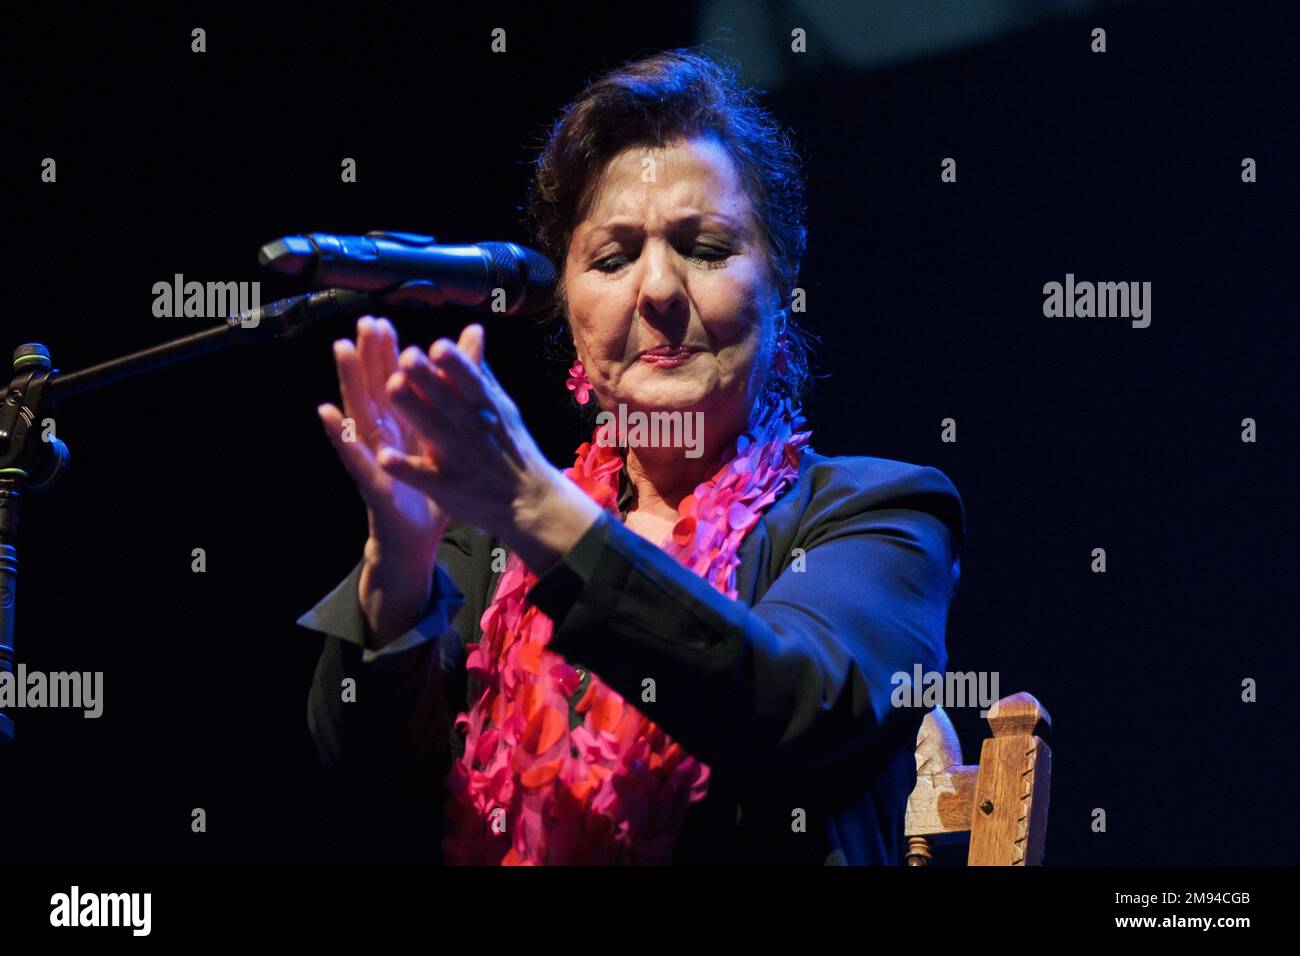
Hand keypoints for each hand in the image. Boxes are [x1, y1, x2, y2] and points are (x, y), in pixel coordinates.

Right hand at [316, 316, 450, 566]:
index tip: (383, 321)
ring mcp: (372, 455)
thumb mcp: (442, 440)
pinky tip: (327, 413)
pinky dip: (340, 434)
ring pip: (359, 412)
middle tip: (365, 323)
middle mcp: (382, 436)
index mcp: (400, 424)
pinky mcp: (371, 481)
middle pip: (373, 389)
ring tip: (341, 350)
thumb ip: (452, 401)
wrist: (417, 537)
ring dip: (349, 381)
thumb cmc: (429, 486)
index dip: (387, 353)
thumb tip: (464, 370)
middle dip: (368, 355)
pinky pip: (354, 455)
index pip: (392, 383)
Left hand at [376, 324, 601, 570]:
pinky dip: (404, 468)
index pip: (471, 380)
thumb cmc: (511, 449)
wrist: (530, 503)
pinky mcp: (446, 487)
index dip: (456, 364)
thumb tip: (472, 330)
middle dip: (428, 379)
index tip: (438, 346)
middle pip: (447, 401)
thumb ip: (480, 371)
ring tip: (392, 389)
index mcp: (486, 407)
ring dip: (414, 410)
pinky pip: (422, 476)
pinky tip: (383, 457)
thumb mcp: (503, 407)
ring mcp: (459, 459)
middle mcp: (473, 430)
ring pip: (433, 431)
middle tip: (406, 356)